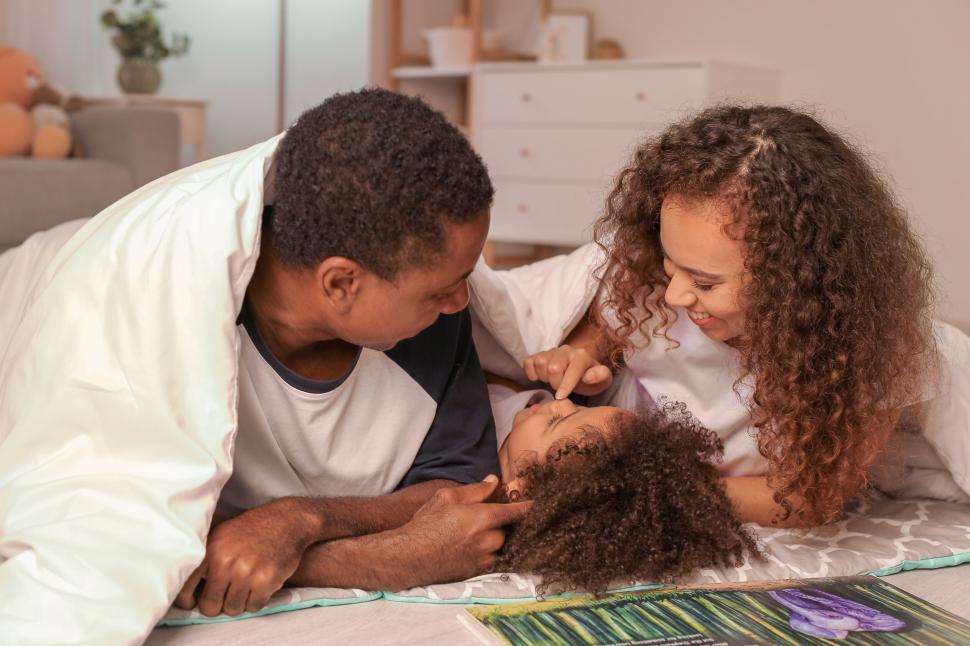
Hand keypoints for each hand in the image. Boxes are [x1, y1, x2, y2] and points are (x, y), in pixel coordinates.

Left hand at [174, 499, 316, 615]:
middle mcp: (225, 562)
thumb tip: (181, 581)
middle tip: (225, 593)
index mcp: (210, 551)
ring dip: (239, 602)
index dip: (188, 600)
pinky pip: (254, 607)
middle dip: (218, 603)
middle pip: (210, 605)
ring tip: (245, 585)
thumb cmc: (251, 529)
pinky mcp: (266, 581)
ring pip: (233, 609)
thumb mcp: (220, 534)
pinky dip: (256, 600)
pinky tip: (259, 585)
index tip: (193, 601)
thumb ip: (202, 557)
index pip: (185, 588)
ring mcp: (246, 573)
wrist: (286, 521)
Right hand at [389, 475, 529, 586]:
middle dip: (501, 520)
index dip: (530, 505)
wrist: (410, 555)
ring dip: (494, 536)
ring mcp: (486, 558)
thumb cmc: (427, 523)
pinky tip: (470, 544)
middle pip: (508, 527)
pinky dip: (488, 549)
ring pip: (501, 543)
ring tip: (471, 531)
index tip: (540, 502)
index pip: (519, 511)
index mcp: (485, 518)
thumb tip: (494, 481)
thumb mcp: (448, 496)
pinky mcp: (479, 571)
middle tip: (482, 515)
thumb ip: (476, 489)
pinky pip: (493, 557)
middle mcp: (490, 540)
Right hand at [523, 344, 612, 398]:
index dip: (565, 385)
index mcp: (582, 356)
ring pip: (540, 363)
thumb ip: (601, 376)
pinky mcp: (539, 354)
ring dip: (543, 377)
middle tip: (560, 389)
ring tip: (552, 382)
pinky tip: (540, 378)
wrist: (581, 371)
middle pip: (552, 367)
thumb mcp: (603, 381)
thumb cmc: (591, 379)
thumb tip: (587, 376)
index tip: (560, 397)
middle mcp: (566, 350)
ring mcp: (551, 351)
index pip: (572, 369)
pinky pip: (528, 362)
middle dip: (555, 383)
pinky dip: (531, 373)